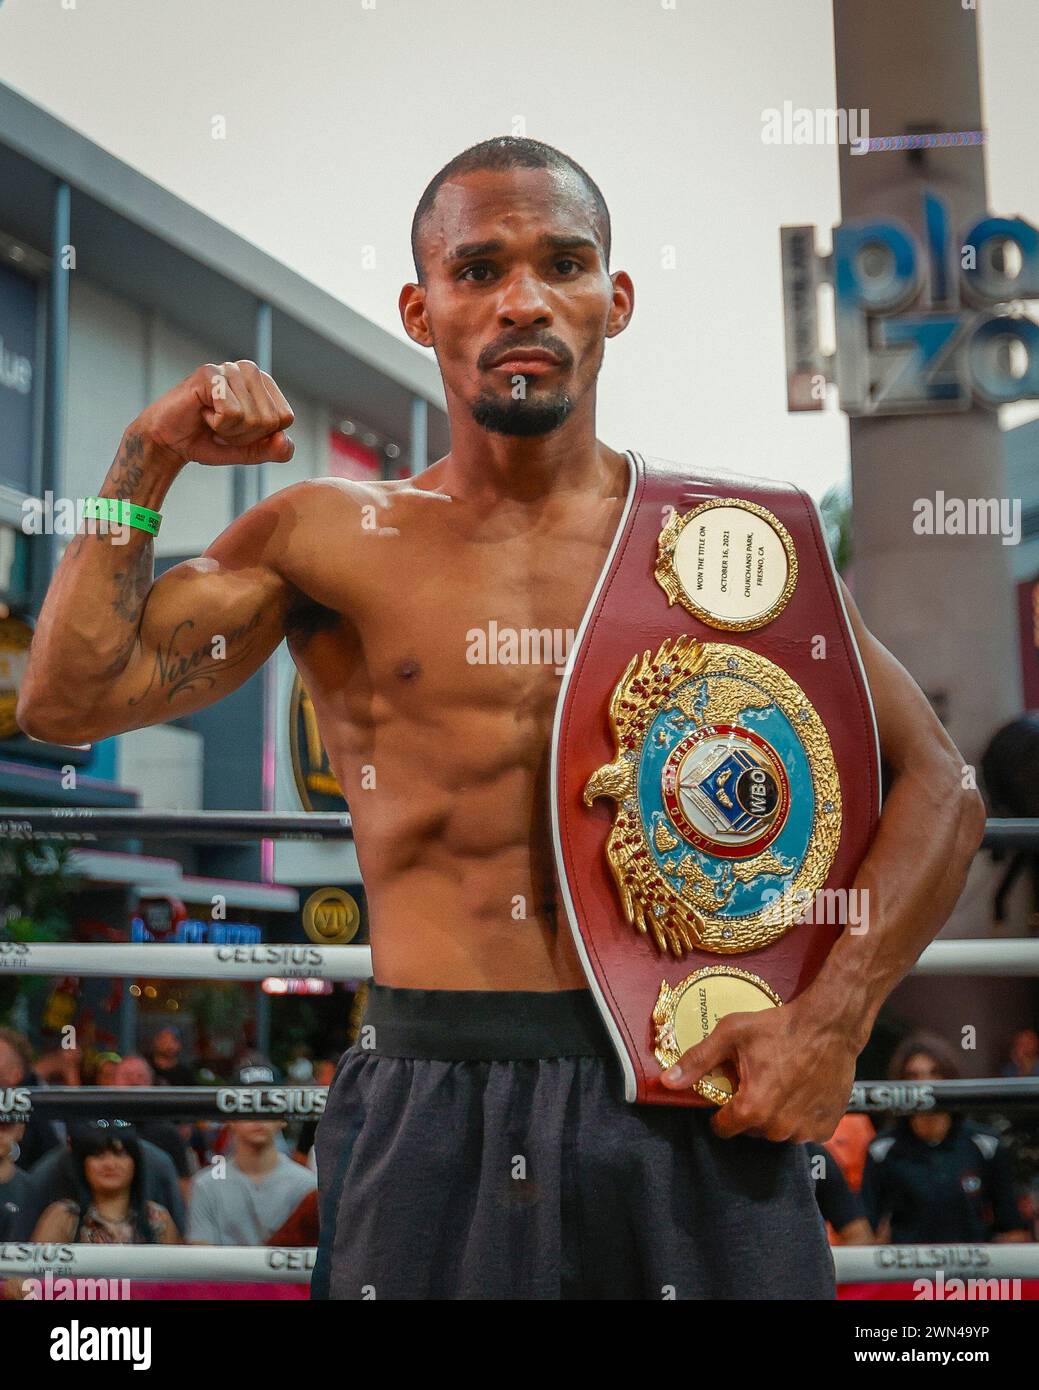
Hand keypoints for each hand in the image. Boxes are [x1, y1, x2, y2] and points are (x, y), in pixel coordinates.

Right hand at [133, 360, 294, 466]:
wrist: (169, 441)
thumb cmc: (209, 441)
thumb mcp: (248, 451)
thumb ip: (273, 450)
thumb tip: (283, 439)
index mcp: (265, 385)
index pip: (284, 419)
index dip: (261, 436)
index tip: (238, 430)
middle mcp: (251, 371)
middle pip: (270, 420)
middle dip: (244, 435)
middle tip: (221, 427)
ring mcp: (230, 368)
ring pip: (251, 417)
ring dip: (229, 430)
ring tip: (211, 419)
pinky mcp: (210, 373)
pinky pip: (231, 413)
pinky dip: (216, 423)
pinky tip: (202, 412)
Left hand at [658, 998, 856, 1142]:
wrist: (830, 1024)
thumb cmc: (779, 1027)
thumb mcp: (731, 1034)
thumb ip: (697, 1060)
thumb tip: (666, 1083)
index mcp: (752, 1109)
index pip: (723, 1128)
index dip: (720, 1111)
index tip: (728, 1092)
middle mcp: (778, 1128)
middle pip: (751, 1129)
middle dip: (749, 1109)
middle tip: (757, 1079)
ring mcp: (805, 1131)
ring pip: (777, 1132)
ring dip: (775, 1114)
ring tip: (781, 1082)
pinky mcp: (826, 1128)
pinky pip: (803, 1131)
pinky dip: (800, 1116)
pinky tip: (801, 1090)